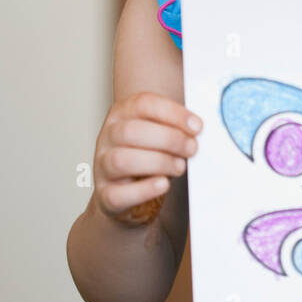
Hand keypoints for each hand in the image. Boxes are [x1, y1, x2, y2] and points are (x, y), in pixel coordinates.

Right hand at [94, 92, 201, 225]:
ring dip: (158, 162)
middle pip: (131, 131)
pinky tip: (163, 184)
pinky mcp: (105, 196)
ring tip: (179, 166)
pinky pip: (119, 194)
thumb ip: (174, 127)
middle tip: (192, 148)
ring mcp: (102, 167)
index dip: (173, 113)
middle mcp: (107, 138)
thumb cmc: (148, 159)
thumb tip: (198, 127)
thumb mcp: (158, 135)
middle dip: (169, 139)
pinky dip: (144, 190)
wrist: (127, 197)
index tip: (197, 126)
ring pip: (122, 160)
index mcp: (121, 115)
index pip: (143, 104)